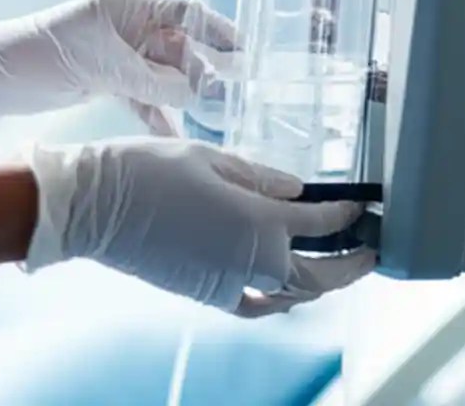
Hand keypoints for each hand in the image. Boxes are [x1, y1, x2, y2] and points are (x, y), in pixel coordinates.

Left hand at [0, 0, 232, 131]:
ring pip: (165, 76)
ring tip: (214, 118)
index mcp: (126, 7)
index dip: (216, 31)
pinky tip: (177, 135)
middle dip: (206, 70)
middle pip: (180, 47)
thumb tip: (192, 92)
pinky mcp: (106, 83)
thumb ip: (145, 78)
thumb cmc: (34, 52)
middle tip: (233, 96)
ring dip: (187, 95)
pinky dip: (159, 114)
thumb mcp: (95, 62)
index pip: (185, 13)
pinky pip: (143, 97)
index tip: (243, 53)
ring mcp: (118, 57)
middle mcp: (127, 28)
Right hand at [22, 136, 375, 315]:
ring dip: (320, 283)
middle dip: (352, 264)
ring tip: (335, 267)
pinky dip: (276, 302)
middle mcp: (251, 260)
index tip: (360, 207)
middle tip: (370, 249)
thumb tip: (298, 191)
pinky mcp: (204, 293)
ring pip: (291, 295)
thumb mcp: (211, 158)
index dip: (348, 215)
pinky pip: (253, 306)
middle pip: (320, 274)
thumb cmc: (147, 170)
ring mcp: (228, 282)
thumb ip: (261, 177)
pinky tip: (281, 290)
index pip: (322, 224)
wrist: (94, 205)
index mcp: (259, 221)